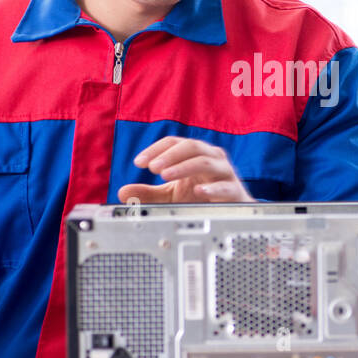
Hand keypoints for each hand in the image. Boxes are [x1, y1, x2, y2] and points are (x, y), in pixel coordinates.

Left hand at [117, 136, 255, 203]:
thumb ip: (148, 193)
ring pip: (206, 161)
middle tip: (152, 167)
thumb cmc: (201, 199)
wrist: (230, 214)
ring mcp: (225, 173)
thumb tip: (122, 191)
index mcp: (195, 155)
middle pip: (192, 146)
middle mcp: (211, 158)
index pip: (175, 143)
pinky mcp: (234, 191)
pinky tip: (197, 191)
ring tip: (165, 175)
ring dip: (184, 166)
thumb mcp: (170, 195)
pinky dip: (211, 188)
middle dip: (170, 155)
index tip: (139, 162)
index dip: (156, 149)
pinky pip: (225, 186)